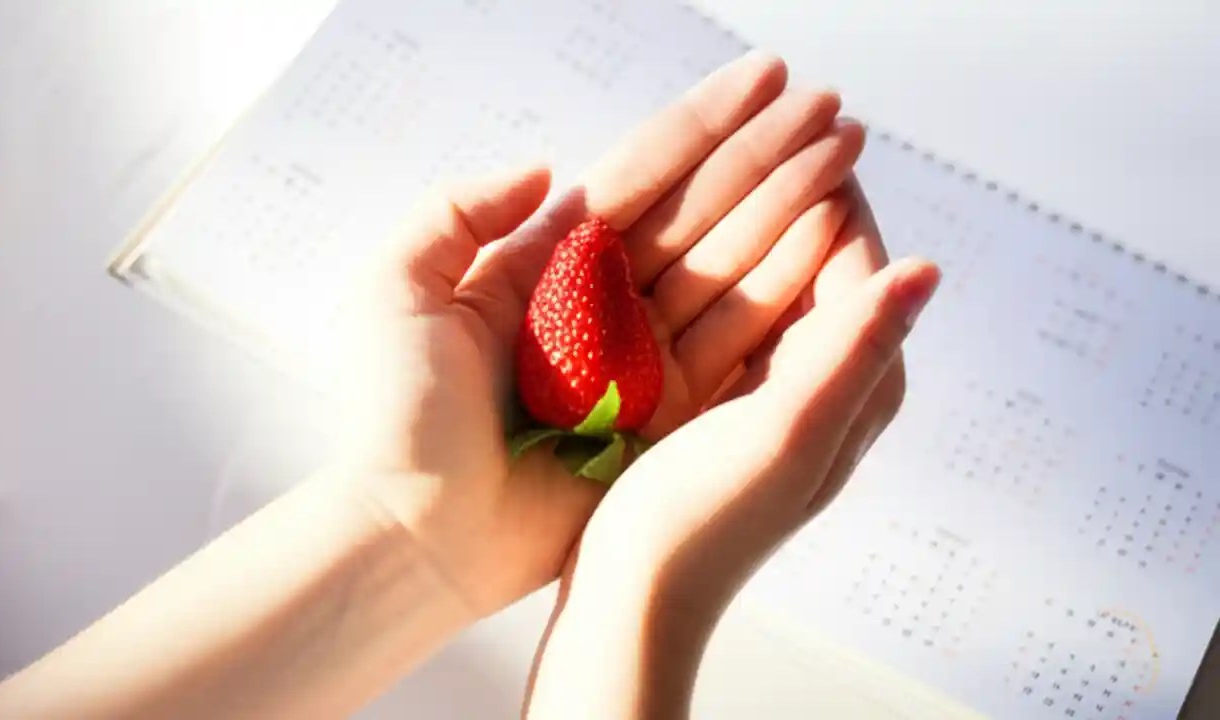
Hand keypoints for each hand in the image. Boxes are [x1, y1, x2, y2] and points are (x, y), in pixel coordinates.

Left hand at [337, 50, 860, 614]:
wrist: (415, 532)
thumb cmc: (394, 415)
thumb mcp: (398, 288)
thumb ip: (461, 212)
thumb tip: (547, 168)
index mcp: (543, 262)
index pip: (639, 175)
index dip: (704, 126)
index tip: (765, 78)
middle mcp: (600, 301)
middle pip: (697, 212)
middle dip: (764, 156)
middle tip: (829, 108)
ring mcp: (638, 355)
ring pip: (727, 267)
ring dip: (787, 210)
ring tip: (843, 156)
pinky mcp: (667, 411)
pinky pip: (735, 340)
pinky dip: (782, 290)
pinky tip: (827, 239)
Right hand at [522, 176, 937, 718]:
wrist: (636, 595)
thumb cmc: (701, 523)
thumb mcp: (784, 431)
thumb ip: (854, 348)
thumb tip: (928, 269)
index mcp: (861, 385)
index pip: (864, 254)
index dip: (834, 185)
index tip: (798, 121)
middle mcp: (834, 382)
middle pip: (825, 261)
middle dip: (795, 196)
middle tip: (751, 132)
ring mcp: (784, 389)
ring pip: (778, 279)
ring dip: (752, 226)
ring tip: (712, 168)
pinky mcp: (737, 398)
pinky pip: (739, 311)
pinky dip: (716, 271)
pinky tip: (675, 243)